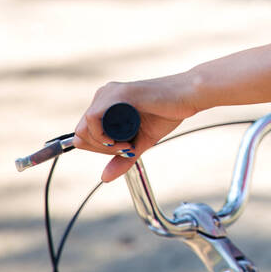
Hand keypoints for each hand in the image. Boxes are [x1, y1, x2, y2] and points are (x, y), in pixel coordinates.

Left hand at [72, 72, 201, 182]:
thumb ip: (123, 158)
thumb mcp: (141, 141)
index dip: (99, 148)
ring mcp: (109, 93)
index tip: (122, 150)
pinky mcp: (118, 93)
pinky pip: (93, 118)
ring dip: (103, 144)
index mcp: (107, 104)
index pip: (85, 133)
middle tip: (126, 149)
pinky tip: (121, 140)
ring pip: (85, 128)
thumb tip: (105, 178)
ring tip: (127, 145)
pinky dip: (103, 135)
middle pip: (81, 133)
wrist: (189, 96)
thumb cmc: (168, 113)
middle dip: (101, 148)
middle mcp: (104, 96)